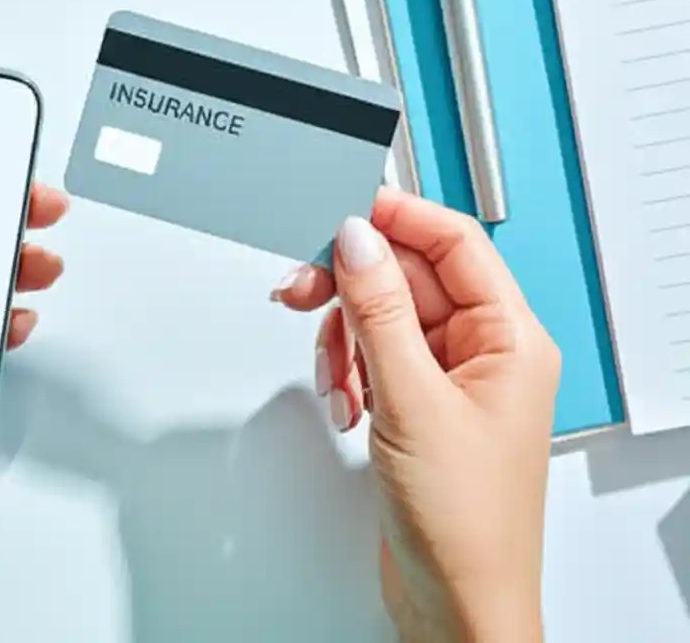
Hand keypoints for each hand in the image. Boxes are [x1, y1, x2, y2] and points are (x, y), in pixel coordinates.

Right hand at [274, 189, 559, 641]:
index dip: (396, 216)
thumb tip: (357, 239)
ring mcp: (447, 380)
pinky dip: (347, 373)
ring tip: (338, 380)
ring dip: (344, 340)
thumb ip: (379, 311)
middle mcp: (483, 352)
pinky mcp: (415, 407)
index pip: (454, 242)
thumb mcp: (412, 402)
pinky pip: (371, 358)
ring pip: (380, 317)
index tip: (339, 208)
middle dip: (350, 287)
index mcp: (510, 338)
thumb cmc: (466, 523)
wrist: (454, 602)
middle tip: (301, 289)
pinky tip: (347, 405)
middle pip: (406, 278)